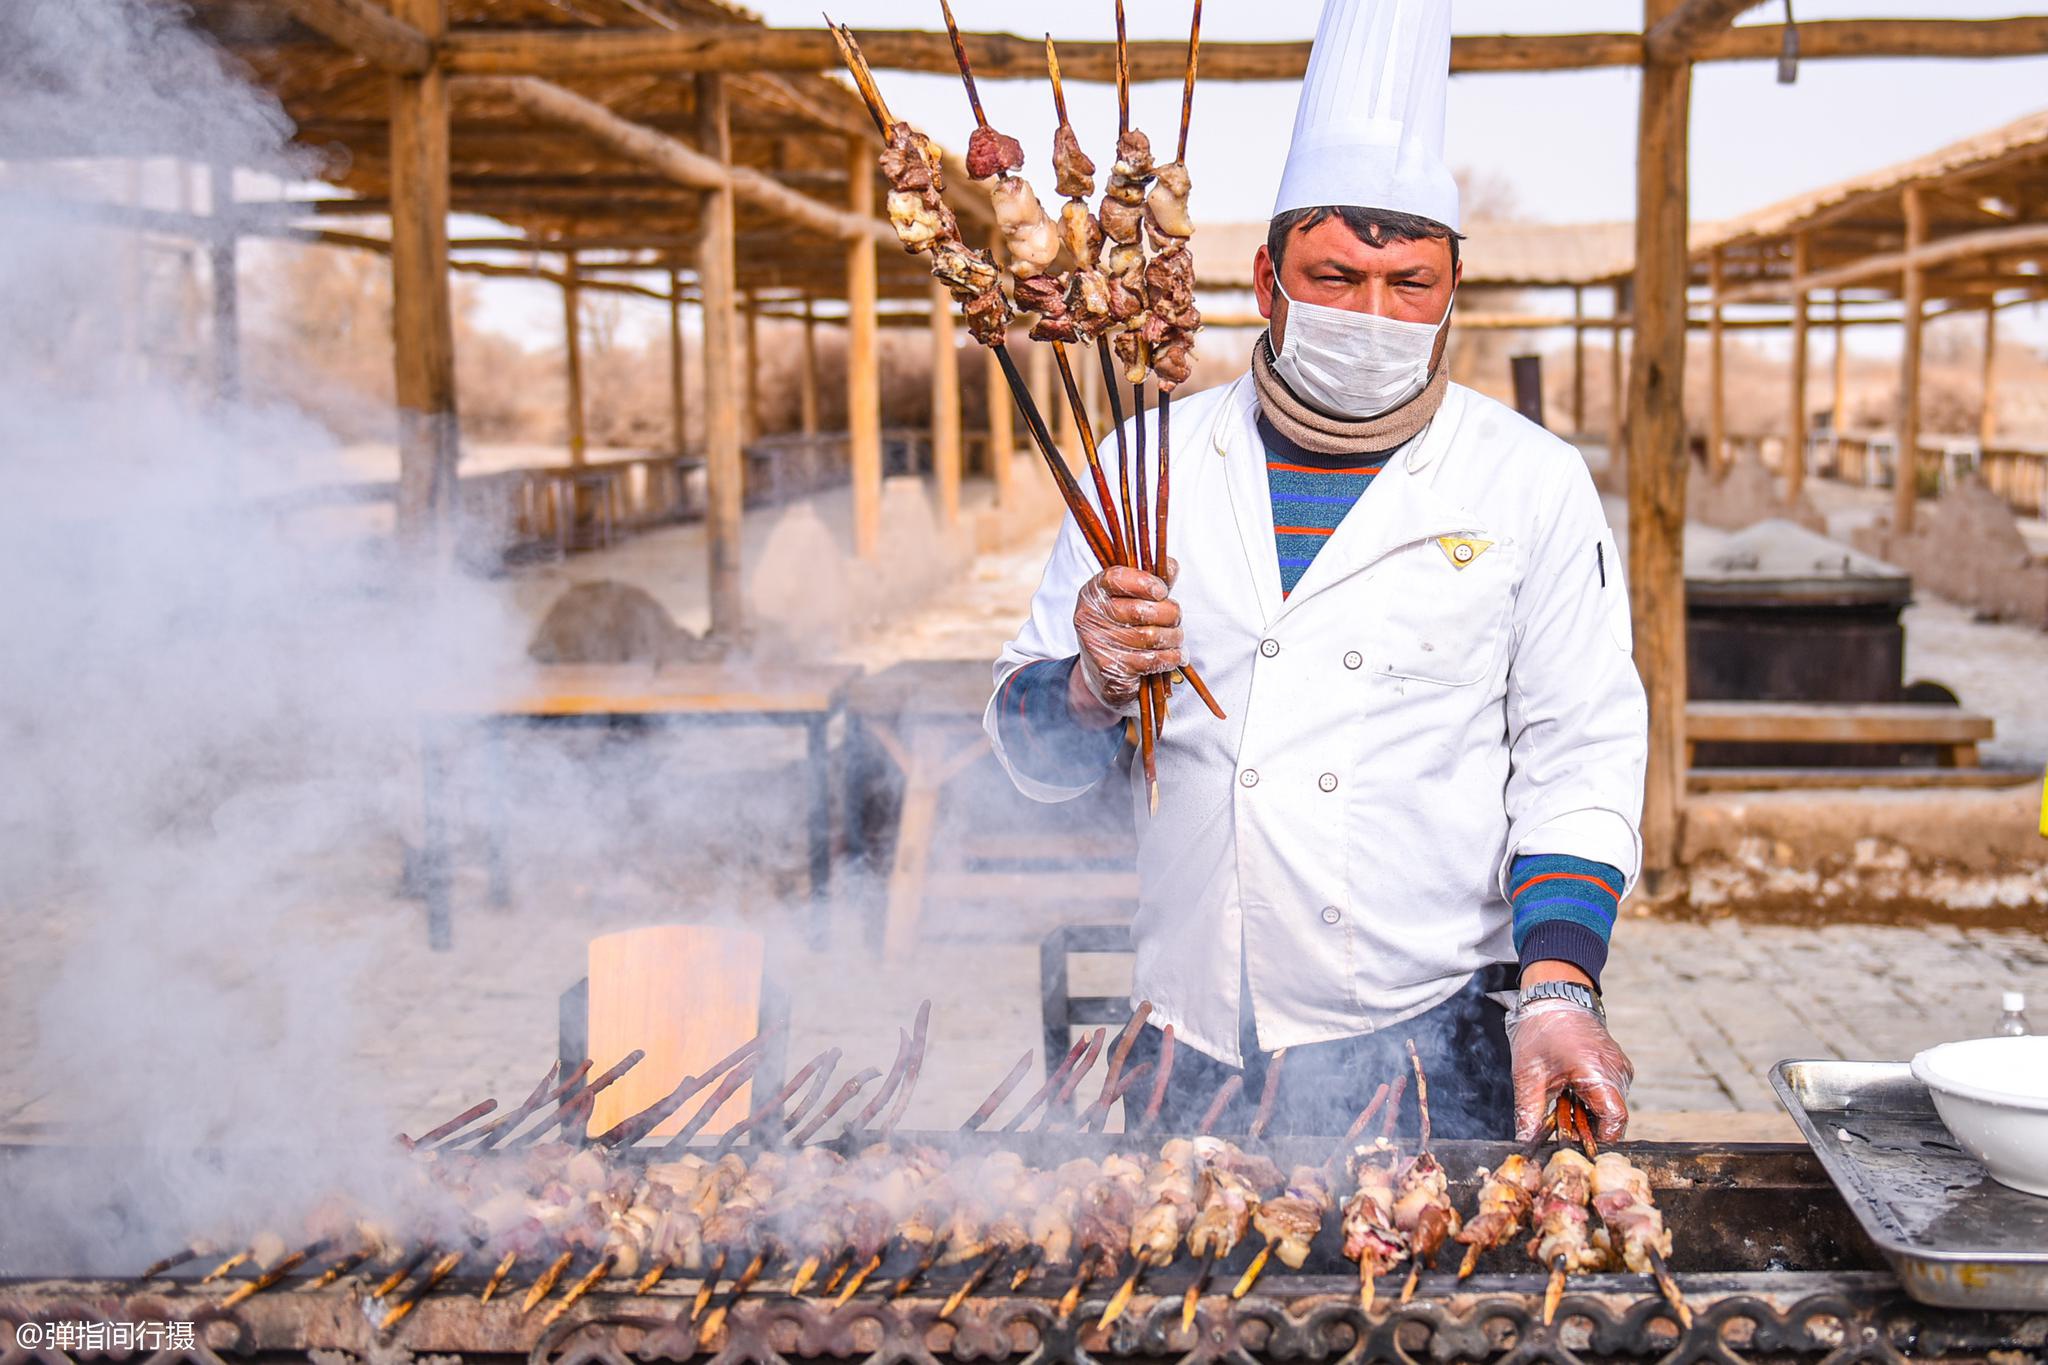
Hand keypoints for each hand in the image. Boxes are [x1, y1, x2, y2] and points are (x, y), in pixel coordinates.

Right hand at [1069, 560, 1182, 721]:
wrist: (1101, 672)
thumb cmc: (1121, 628)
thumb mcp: (1130, 599)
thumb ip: (1151, 580)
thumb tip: (1171, 566)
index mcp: (1093, 593)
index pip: (1116, 578)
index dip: (1144, 582)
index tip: (1162, 590)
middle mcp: (1090, 617)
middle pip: (1141, 609)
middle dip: (1170, 613)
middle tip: (1175, 617)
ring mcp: (1098, 644)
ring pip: (1151, 636)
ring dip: (1174, 636)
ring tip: (1176, 637)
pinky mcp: (1111, 668)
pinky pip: (1152, 659)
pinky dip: (1171, 657)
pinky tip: (1174, 655)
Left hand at [1508, 998, 1633, 1143]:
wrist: (1554, 995)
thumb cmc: (1540, 1029)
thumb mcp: (1528, 1075)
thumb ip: (1529, 1113)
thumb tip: (1525, 1143)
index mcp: (1598, 1073)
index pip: (1614, 1122)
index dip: (1596, 1140)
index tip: (1573, 1143)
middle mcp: (1617, 1072)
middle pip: (1612, 1118)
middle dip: (1587, 1128)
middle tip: (1559, 1124)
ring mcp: (1620, 1068)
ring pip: (1611, 1107)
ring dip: (1588, 1113)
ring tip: (1562, 1101)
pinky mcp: (1617, 1065)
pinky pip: (1610, 1092)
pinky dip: (1592, 1099)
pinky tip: (1571, 1090)